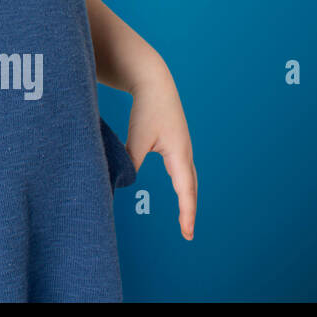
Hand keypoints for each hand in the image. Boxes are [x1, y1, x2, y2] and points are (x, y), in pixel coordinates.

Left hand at [124, 59, 196, 239]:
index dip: (187, 213)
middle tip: (187, 232)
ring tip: (185, 218)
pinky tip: (179, 189)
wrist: (154, 82)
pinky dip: (183, 184)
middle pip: (191, 187)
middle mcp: (184, 153)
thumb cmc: (147, 109)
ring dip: (188, 198)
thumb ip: (132, 161)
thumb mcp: (137, 138)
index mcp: (179, 154)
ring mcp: (182, 147)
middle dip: (189, 210)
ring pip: (188, 178)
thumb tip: (125, 182)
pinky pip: (182, 169)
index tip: (188, 233)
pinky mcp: (176, 142)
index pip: (186, 191)